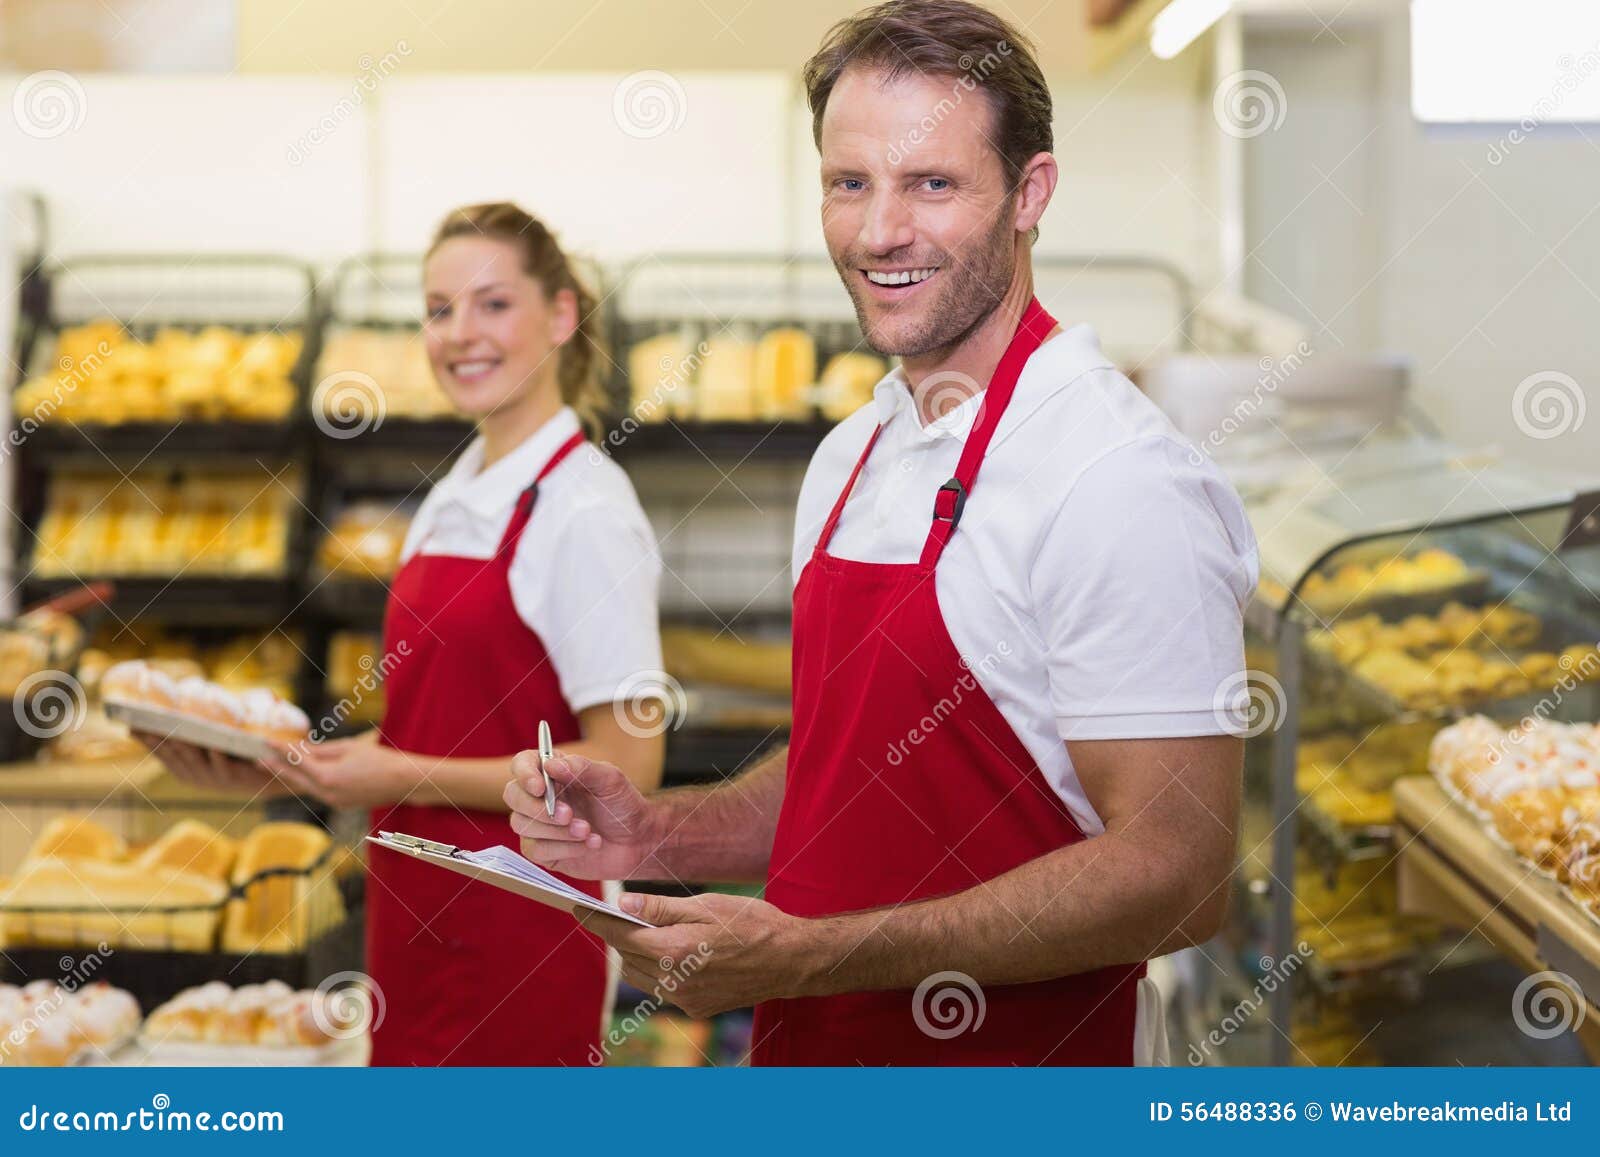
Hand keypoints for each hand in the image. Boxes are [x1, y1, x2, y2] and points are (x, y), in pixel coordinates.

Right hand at [134, 732, 295, 796]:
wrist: (272, 775)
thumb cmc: (239, 754)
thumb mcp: (210, 745)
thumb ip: (191, 735)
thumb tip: (168, 713)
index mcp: (186, 769)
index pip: (161, 754)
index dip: (146, 741)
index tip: (131, 725)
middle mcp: (196, 776)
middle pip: (173, 757)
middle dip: (158, 741)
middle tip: (144, 724)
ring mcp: (214, 779)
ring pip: (194, 762)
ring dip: (183, 747)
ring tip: (173, 731)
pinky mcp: (235, 779)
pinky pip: (223, 767)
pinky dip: (217, 756)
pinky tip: (213, 746)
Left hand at [259, 737, 416, 809]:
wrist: (404, 782)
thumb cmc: (380, 759)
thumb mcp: (349, 748)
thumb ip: (322, 750)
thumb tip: (302, 750)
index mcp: (327, 776)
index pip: (297, 761)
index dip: (280, 750)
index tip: (266, 742)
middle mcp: (326, 793)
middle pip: (294, 779)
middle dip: (276, 768)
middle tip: (258, 759)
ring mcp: (333, 801)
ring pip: (305, 787)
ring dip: (290, 777)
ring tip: (275, 766)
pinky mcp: (340, 804)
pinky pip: (318, 792)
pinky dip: (308, 783)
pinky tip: (302, 776)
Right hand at [503, 751, 664, 879]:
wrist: (638, 841)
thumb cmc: (623, 805)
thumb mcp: (610, 780)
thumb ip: (582, 768)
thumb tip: (550, 765)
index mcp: (554, 773)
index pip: (522, 764)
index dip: (525, 774)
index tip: (541, 787)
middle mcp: (541, 796)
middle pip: (513, 795)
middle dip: (538, 808)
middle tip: (568, 815)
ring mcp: (539, 824)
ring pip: (522, 824)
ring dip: (556, 830)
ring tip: (588, 831)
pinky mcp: (544, 851)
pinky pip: (535, 850)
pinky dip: (563, 848)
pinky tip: (588, 845)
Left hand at [575, 892, 817, 1018]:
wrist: (790, 960)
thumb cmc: (753, 924)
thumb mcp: (706, 905)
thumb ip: (660, 908)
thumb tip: (622, 903)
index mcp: (674, 951)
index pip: (620, 936)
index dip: (596, 921)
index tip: (578, 908)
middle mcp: (674, 981)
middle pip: (626, 958)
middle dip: (617, 936)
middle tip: (614, 914)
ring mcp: (685, 999)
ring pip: (641, 976)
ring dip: (634, 955)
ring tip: (641, 932)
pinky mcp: (697, 1007)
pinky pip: (662, 988)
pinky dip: (657, 970)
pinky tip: (672, 953)